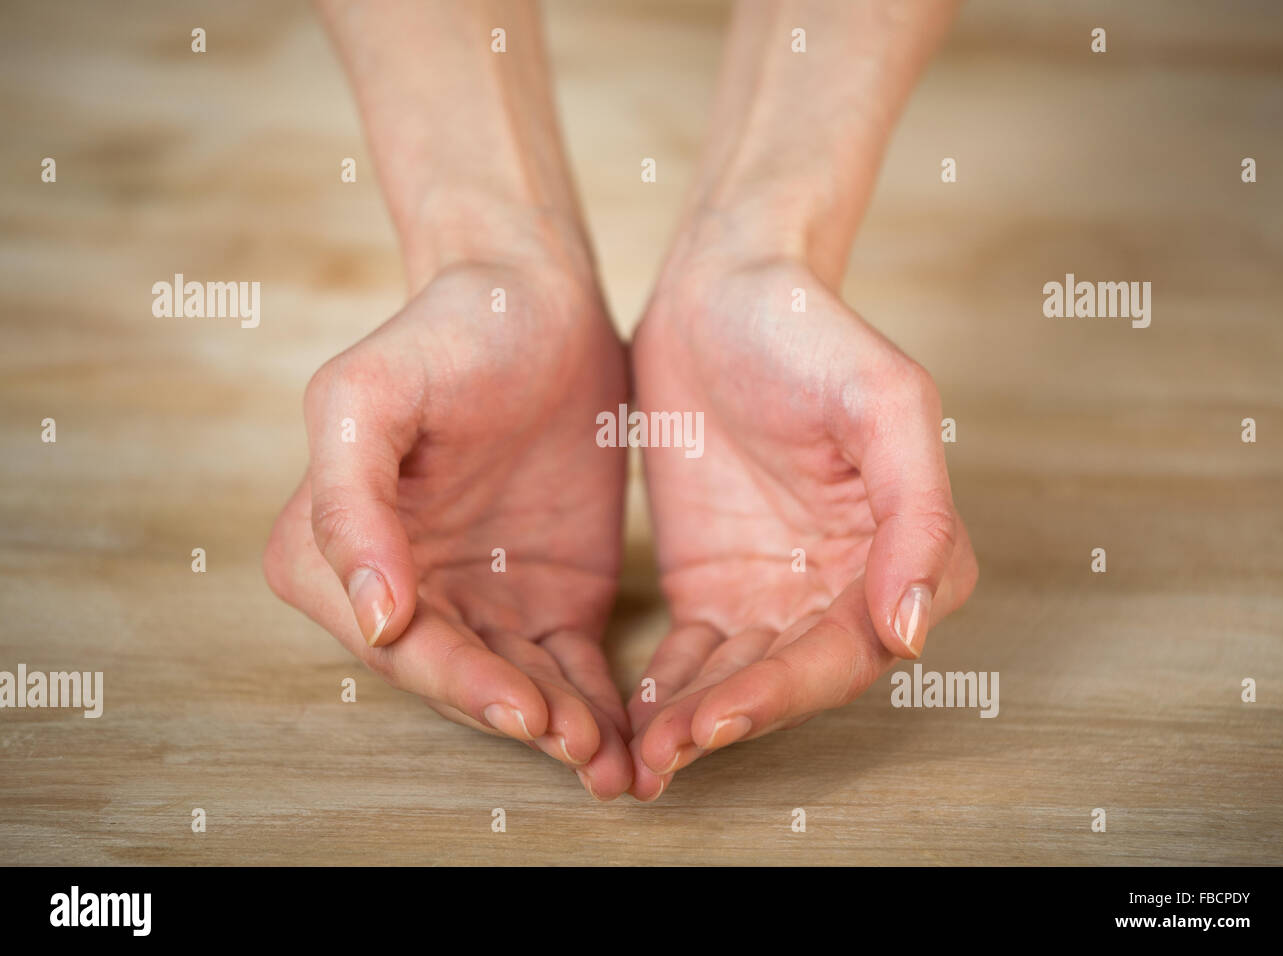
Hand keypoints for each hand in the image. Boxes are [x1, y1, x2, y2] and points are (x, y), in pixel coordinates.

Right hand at [263, 261, 634, 798]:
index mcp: (337, 552)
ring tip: (610, 758)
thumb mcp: (368, 396)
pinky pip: (571, 668)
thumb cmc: (443, 332)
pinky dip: (596, 704)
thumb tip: (373, 617)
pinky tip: (629, 736)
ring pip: (518, 684)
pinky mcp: (549, 602)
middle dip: (518, 716)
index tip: (517, 710)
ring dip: (560, 728)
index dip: (456, 681)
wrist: (536, 301)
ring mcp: (481, 602)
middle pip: (459, 675)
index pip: (398, 641)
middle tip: (575, 745)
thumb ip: (350, 504)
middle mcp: (404, 590)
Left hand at [626, 255, 977, 799]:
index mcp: (904, 550)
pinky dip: (666, 690)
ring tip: (641, 757)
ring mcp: (777, 590)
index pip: (854, 648)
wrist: (721, 290)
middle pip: (792, 678)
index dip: (790, 690)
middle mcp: (844, 585)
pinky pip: (694, 656)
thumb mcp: (884, 400)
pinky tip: (630, 718)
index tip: (722, 717)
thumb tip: (916, 626)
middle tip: (667, 755)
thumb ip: (915, 511)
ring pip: (741, 678)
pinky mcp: (715, 586)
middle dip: (732, 719)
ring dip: (695, 721)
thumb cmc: (811, 329)